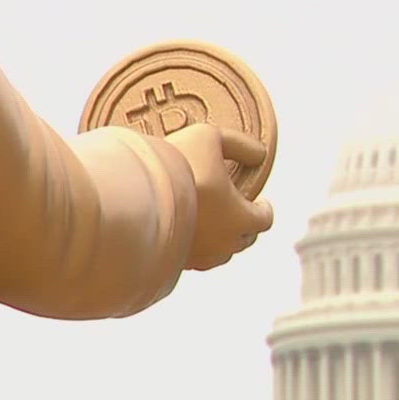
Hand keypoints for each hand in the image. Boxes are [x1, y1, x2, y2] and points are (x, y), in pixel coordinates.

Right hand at [165, 123, 274, 270]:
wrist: (133, 195)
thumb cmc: (177, 165)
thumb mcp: (210, 136)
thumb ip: (240, 144)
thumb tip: (259, 153)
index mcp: (240, 218)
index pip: (265, 219)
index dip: (265, 209)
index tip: (261, 201)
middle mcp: (223, 244)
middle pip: (244, 241)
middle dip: (245, 226)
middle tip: (238, 211)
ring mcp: (197, 257)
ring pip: (218, 255)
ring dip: (220, 240)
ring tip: (213, 225)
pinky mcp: (172, 262)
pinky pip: (191, 260)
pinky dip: (194, 248)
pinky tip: (187, 233)